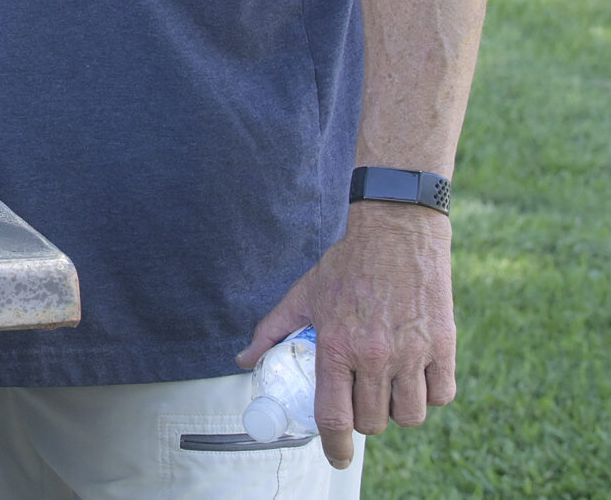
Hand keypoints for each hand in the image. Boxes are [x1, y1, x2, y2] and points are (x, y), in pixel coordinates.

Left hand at [238, 201, 454, 467]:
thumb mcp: (303, 294)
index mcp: (336, 345)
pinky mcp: (443, 346)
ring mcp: (412, 352)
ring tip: (387, 386)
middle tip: (360, 398)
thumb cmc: (345, 264)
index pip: (335, 416)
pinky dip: (429, 393)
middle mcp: (375, 355)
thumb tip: (243, 361)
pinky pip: (441, 395)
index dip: (335, 446)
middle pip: (373, 422)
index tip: (337, 458)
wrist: (395, 230)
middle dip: (364, 418)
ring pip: (410, 416)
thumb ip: (272, 332)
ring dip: (397, 409)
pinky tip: (414, 374)